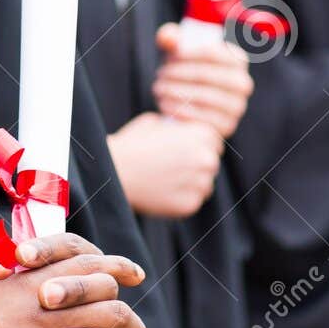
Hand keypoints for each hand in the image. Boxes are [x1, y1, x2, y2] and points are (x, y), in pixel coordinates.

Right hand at [107, 113, 222, 217]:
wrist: (113, 171)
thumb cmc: (130, 145)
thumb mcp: (152, 122)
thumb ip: (173, 127)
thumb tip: (180, 131)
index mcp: (201, 135)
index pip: (214, 141)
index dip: (199, 145)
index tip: (186, 150)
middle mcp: (205, 159)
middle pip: (211, 163)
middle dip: (197, 165)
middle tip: (174, 167)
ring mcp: (199, 184)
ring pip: (204, 185)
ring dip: (191, 183)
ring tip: (165, 180)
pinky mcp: (189, 205)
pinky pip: (192, 201)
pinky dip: (180, 198)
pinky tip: (161, 192)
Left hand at [152, 22, 253, 138]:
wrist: (190, 103)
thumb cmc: (185, 69)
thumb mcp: (178, 51)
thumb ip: (171, 38)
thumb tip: (167, 38)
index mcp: (236, 60)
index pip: (211, 52)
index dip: (187, 54)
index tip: (170, 57)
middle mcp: (242, 83)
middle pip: (204, 75)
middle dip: (176, 74)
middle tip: (159, 75)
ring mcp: (237, 106)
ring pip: (202, 97)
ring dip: (174, 92)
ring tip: (158, 88)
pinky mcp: (227, 126)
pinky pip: (202, 118)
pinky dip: (180, 110)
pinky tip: (165, 104)